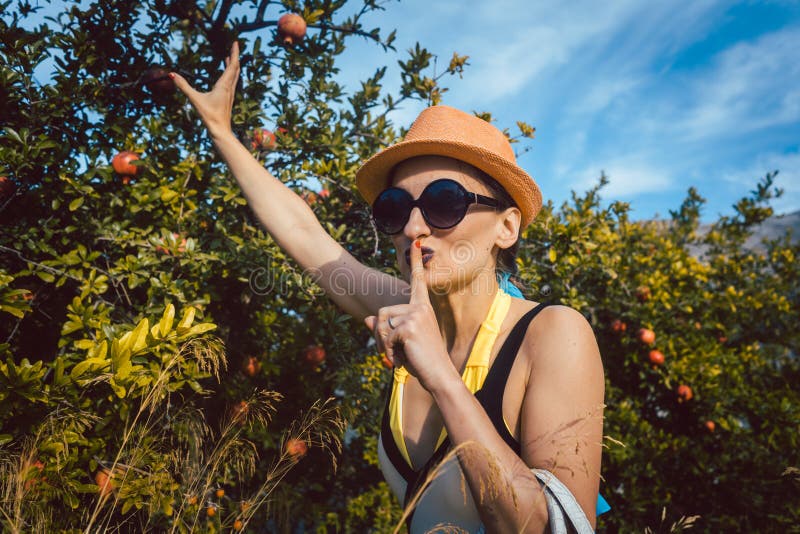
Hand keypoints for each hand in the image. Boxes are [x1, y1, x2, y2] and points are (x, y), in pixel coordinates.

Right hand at [170, 41, 239, 138]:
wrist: (221, 131)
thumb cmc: (210, 116)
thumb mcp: (195, 99)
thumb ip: (183, 86)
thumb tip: (172, 75)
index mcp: (224, 85)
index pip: (232, 65)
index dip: (234, 53)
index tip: (236, 42)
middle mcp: (230, 88)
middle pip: (235, 68)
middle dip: (234, 56)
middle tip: (234, 45)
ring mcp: (230, 94)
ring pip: (235, 76)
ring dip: (233, 65)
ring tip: (229, 57)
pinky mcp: (228, 99)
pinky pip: (232, 82)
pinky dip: (230, 74)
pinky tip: (226, 76)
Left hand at [364, 239, 456, 390]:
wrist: (439, 375)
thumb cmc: (423, 360)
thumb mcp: (401, 342)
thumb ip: (385, 328)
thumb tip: (367, 318)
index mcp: (423, 307)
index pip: (417, 281)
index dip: (416, 262)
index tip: (416, 242)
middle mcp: (420, 307)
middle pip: (382, 313)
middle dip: (380, 336)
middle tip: (393, 353)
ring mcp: (416, 315)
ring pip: (381, 325)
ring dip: (384, 345)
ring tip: (399, 357)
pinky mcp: (409, 326)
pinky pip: (385, 337)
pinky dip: (388, 352)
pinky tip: (400, 361)